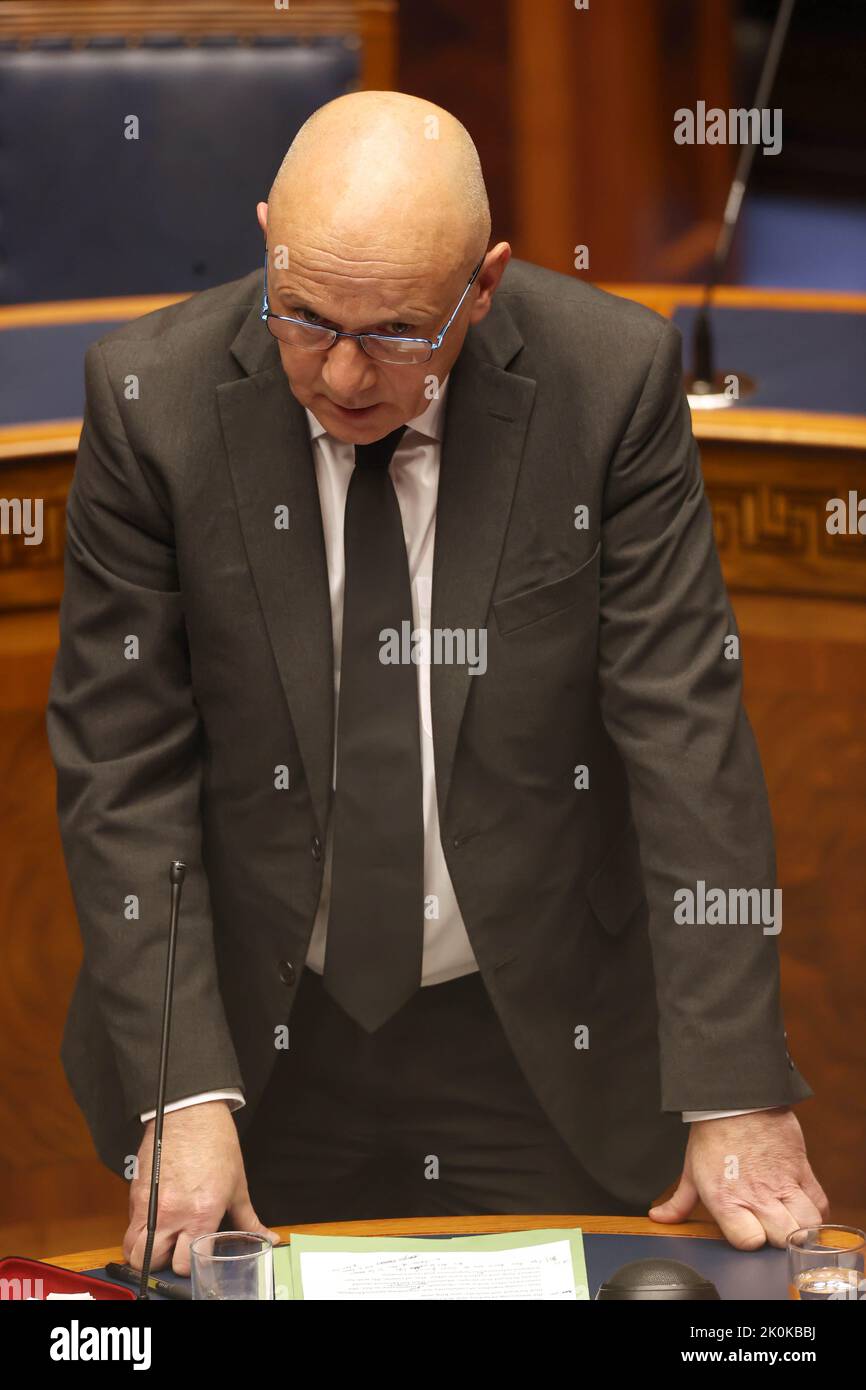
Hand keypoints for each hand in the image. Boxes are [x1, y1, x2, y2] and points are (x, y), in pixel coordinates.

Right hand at [123, 1100, 279, 1275]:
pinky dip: (139, 1231)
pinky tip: (157, 1220)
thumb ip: (249, 1220)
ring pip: (133, 1250)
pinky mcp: (135, 1193)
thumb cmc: (216, 1144)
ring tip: (163, 1241)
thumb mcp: (238, 1185)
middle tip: (178, 1250)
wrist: (191, 1112)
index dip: (192, 1264)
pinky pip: (129, 1226)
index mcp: (201, 1214)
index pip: (185, 1264)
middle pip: (156, 1262)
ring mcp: (149, 1204)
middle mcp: (171, 1214)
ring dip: (147, 1252)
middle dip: (168, 1261)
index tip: (197, 1256)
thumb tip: (267, 1238)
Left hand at [648, 1107, 829, 1248]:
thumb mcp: (690, 1170)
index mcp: (725, 1199)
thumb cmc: (712, 1133)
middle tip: (768, 1223)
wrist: (736, 1097)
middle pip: (782, 1240)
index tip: (745, 1230)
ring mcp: (782, 1183)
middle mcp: (756, 1195)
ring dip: (800, 1227)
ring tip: (787, 1217)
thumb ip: (679, 1202)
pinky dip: (815, 1210)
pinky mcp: (801, 1169)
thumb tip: (659, 1218)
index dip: (748, 1240)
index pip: (748, 1243)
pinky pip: (819, 1203)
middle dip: (776, 1238)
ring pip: (806, 1226)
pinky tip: (800, 1203)